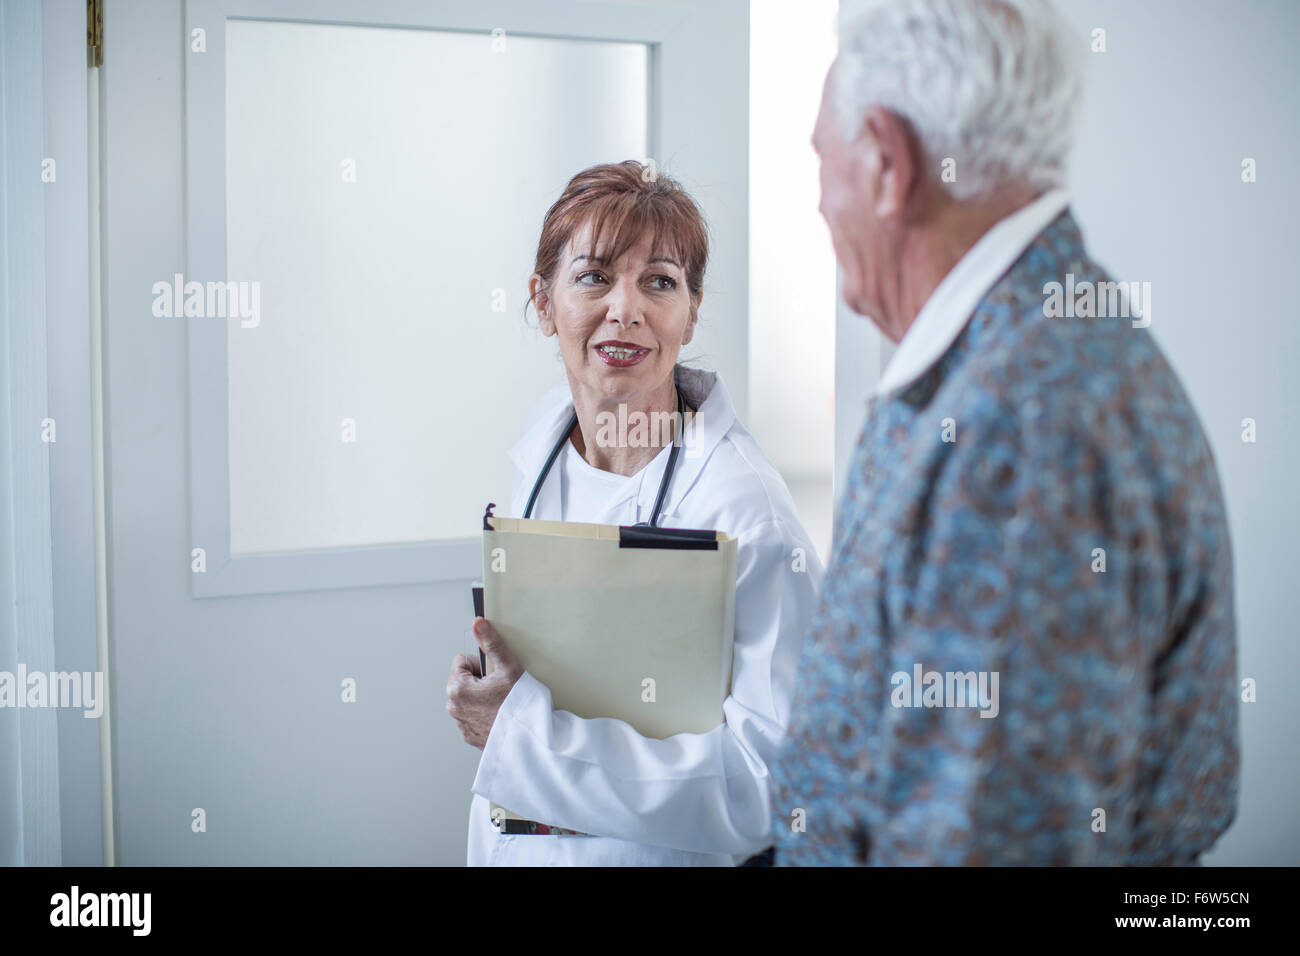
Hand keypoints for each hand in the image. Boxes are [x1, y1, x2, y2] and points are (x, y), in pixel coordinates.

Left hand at [446, 617, 523, 749]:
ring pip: (470, 698)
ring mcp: (462, 724)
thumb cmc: (519, 706)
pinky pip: (474, 715)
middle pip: (465, 680)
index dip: (480, 664)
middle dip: (480, 681)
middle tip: (500, 689)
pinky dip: (484, 713)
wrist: (529, 739)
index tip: (493, 674)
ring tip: (501, 702)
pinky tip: (499, 714)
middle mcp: (454, 707)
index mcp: (457, 689)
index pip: (461, 661)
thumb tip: (478, 624)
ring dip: (482, 697)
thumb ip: (490, 643)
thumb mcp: (508, 667)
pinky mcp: (470, 736)